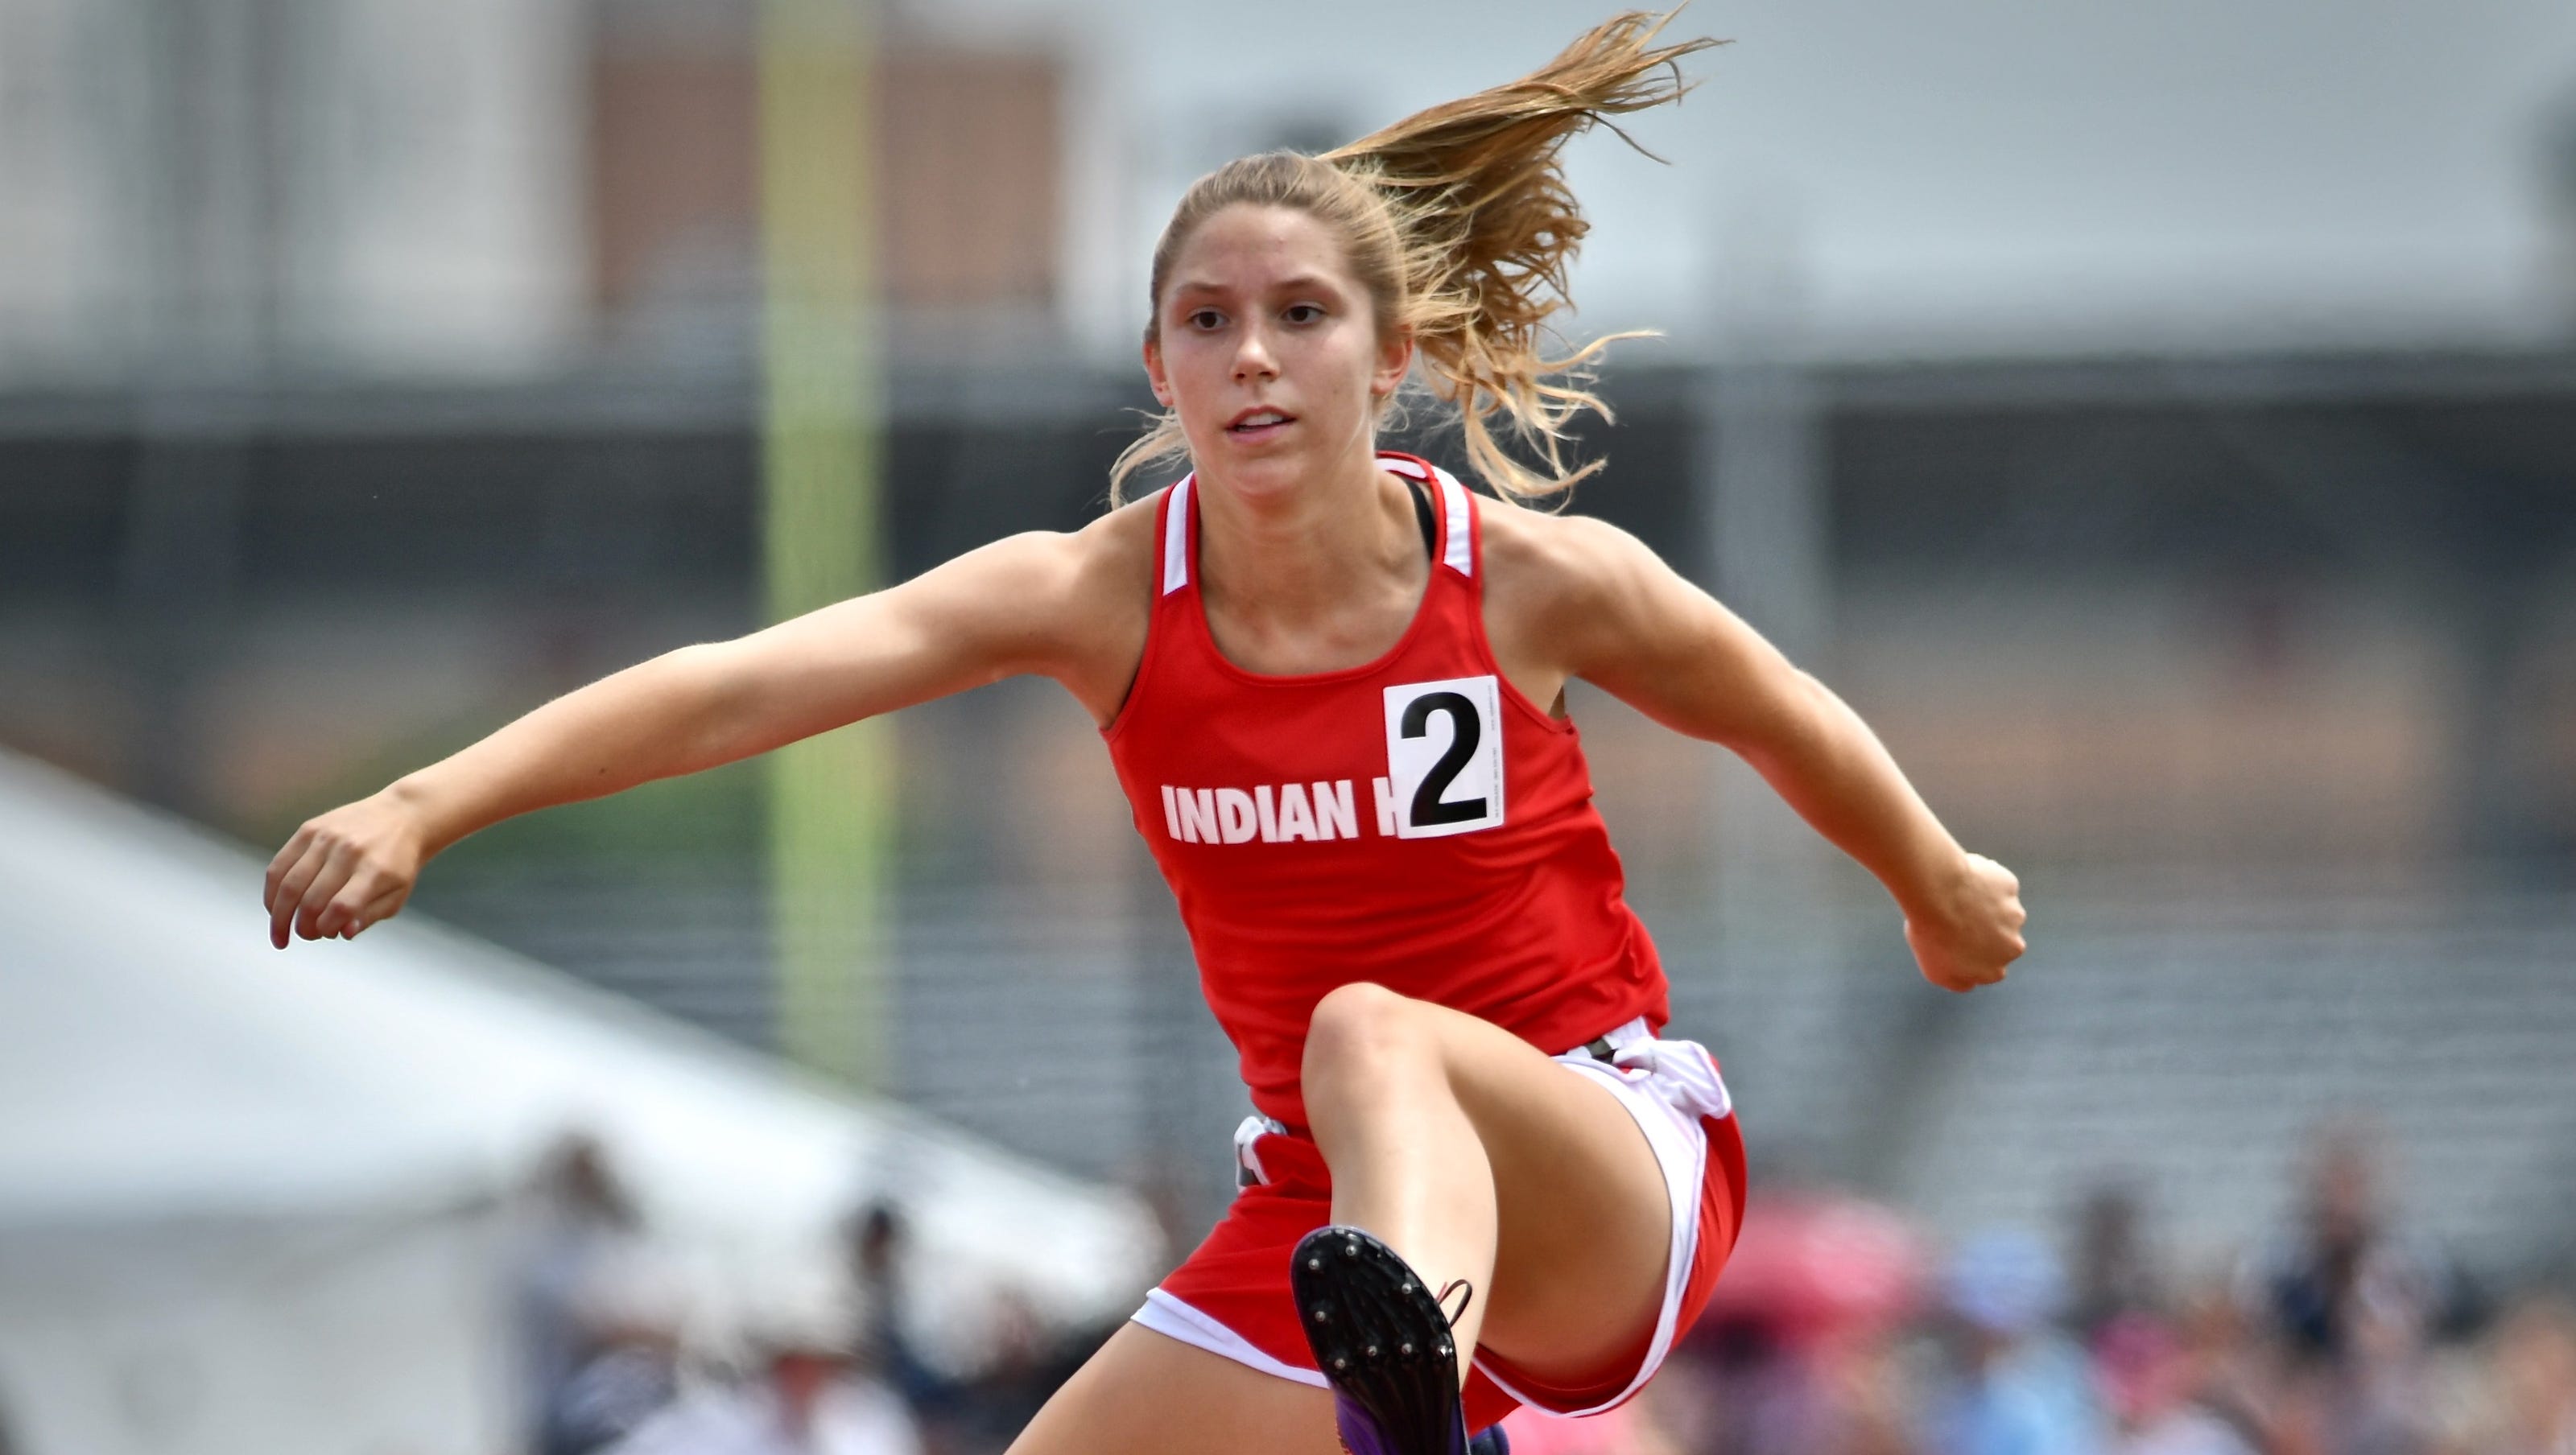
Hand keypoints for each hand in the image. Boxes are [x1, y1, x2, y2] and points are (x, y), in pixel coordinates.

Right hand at [264, 788, 428, 947]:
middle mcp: (349, 851)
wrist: (403, 814)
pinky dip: (272, 891)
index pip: (341, 907)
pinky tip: (274, 907)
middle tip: (305, 935)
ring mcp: (326, 838)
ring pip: (290, 884)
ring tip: (281, 932)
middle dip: (302, 926)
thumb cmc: (400, 861)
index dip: (327, 927)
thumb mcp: (398, 893)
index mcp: (376, 869)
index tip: (327, 934)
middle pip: (312, 899)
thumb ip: (370, 916)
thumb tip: (343, 933)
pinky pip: (280, 865)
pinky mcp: (309, 828)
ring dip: (279, 915)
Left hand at [1903, 852, 2025, 992]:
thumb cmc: (1931, 933)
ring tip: (1955, 897)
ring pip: (2000, 910)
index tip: (1954, 938)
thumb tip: (1970, 983)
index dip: (1971, 951)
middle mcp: (2012, 946)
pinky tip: (1963, 881)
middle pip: (2000, 938)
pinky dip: (1984, 881)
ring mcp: (2014, 915)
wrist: (1938, 894)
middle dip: (1983, 929)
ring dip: (1984, 904)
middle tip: (1955, 917)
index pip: (1989, 966)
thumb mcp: (1936, 971)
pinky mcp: (2011, 888)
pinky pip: (1997, 884)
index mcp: (1995, 971)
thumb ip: (1958, 982)